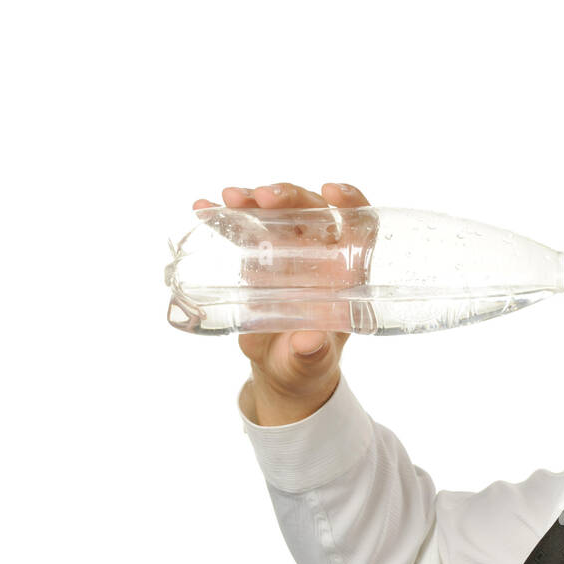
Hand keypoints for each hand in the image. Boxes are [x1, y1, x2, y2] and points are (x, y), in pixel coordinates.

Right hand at [193, 182, 374, 425]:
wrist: (279, 370)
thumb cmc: (306, 366)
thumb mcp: (309, 363)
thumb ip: (311, 354)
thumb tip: (309, 342)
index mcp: (346, 274)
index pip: (358, 226)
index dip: (350, 203)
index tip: (331, 193)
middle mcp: (320, 255)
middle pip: (311, 211)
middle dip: (290, 197)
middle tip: (264, 198)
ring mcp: (287, 253)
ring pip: (276, 213)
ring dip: (253, 199)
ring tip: (230, 198)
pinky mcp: (258, 257)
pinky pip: (243, 230)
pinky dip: (223, 217)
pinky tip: (205, 209)